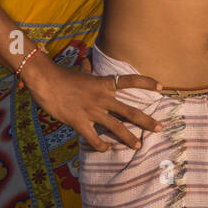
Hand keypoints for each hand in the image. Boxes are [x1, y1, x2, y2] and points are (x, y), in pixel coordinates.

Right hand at [22, 54, 163, 151]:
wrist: (45, 81)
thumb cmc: (62, 75)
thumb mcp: (80, 71)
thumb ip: (88, 69)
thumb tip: (87, 58)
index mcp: (104, 84)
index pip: (130, 81)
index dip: (147, 83)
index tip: (162, 87)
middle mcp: (102, 98)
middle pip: (130, 111)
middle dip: (146, 121)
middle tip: (159, 128)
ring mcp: (92, 111)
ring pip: (116, 128)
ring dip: (128, 138)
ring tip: (138, 146)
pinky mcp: (79, 122)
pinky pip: (93, 138)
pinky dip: (101, 146)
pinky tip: (106, 149)